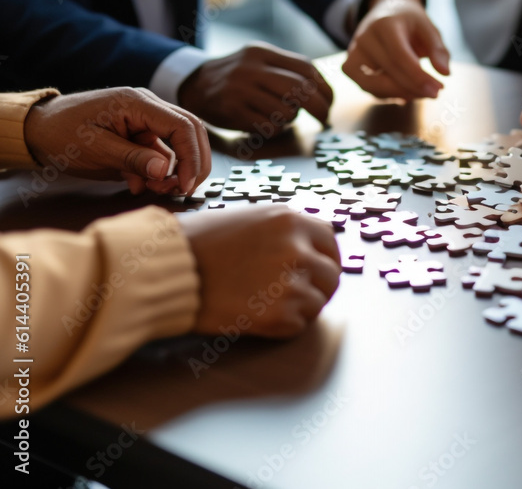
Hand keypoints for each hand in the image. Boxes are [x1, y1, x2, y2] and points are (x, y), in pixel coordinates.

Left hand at [23, 87, 209, 195]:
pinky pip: (162, 151)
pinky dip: (159, 171)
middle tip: (184, 190)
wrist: (39, 129)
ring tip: (157, 188)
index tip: (184, 185)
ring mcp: (146, 119)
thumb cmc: (61, 133)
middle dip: (194, 163)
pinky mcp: (141, 133)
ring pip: (180, 143)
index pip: (183, 126)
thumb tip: (164, 170)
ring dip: (176, 169)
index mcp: (138, 103)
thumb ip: (132, 159)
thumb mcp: (95, 150)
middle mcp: (148, 106)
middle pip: (191, 131)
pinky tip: (142, 184)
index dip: (191, 158)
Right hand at [177, 206, 340, 337]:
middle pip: (331, 274)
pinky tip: (257, 315)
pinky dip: (283, 325)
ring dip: (300, 307)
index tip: (318, 269)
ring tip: (268, 303)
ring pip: (318, 302)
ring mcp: (291, 282)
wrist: (167, 269)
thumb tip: (309, 249)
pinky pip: (298, 325)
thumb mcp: (250, 219)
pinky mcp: (279, 314)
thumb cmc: (199, 243)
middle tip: (299, 294)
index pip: (330, 241)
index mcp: (290, 220)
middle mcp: (297, 249)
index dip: (325, 257)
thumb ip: (284, 232)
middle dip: (319, 286)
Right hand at [178, 42, 333, 131]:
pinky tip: (266, 124)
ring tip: (281, 117)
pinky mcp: (232, 111)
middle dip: (319, 108)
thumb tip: (324, 92)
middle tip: (324, 119)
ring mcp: (240, 89)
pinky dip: (275, 129)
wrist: (194, 85)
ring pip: (286, 111)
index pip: (306, 69)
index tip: (330, 102)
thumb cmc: (238, 78)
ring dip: (292, 119)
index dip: (325, 88)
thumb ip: (288, 70)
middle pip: (300, 90)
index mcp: (262, 52)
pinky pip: (269, 126)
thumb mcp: (259, 62)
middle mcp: (251, 68)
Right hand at [344, 0, 449, 100]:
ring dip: (401, 94)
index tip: (438, 88)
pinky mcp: (350, 68)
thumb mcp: (428, 27)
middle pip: (388, 72)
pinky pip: (368, 89)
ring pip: (374, 86)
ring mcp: (353, 54)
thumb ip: (438, 49)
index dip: (418, 77)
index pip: (399, 56)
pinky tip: (407, 93)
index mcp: (384, 24)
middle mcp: (364, 39)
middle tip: (436, 93)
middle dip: (414, 88)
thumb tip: (445, 73)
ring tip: (423, 93)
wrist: (385, 9)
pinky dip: (388, 95)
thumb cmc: (409, 21)